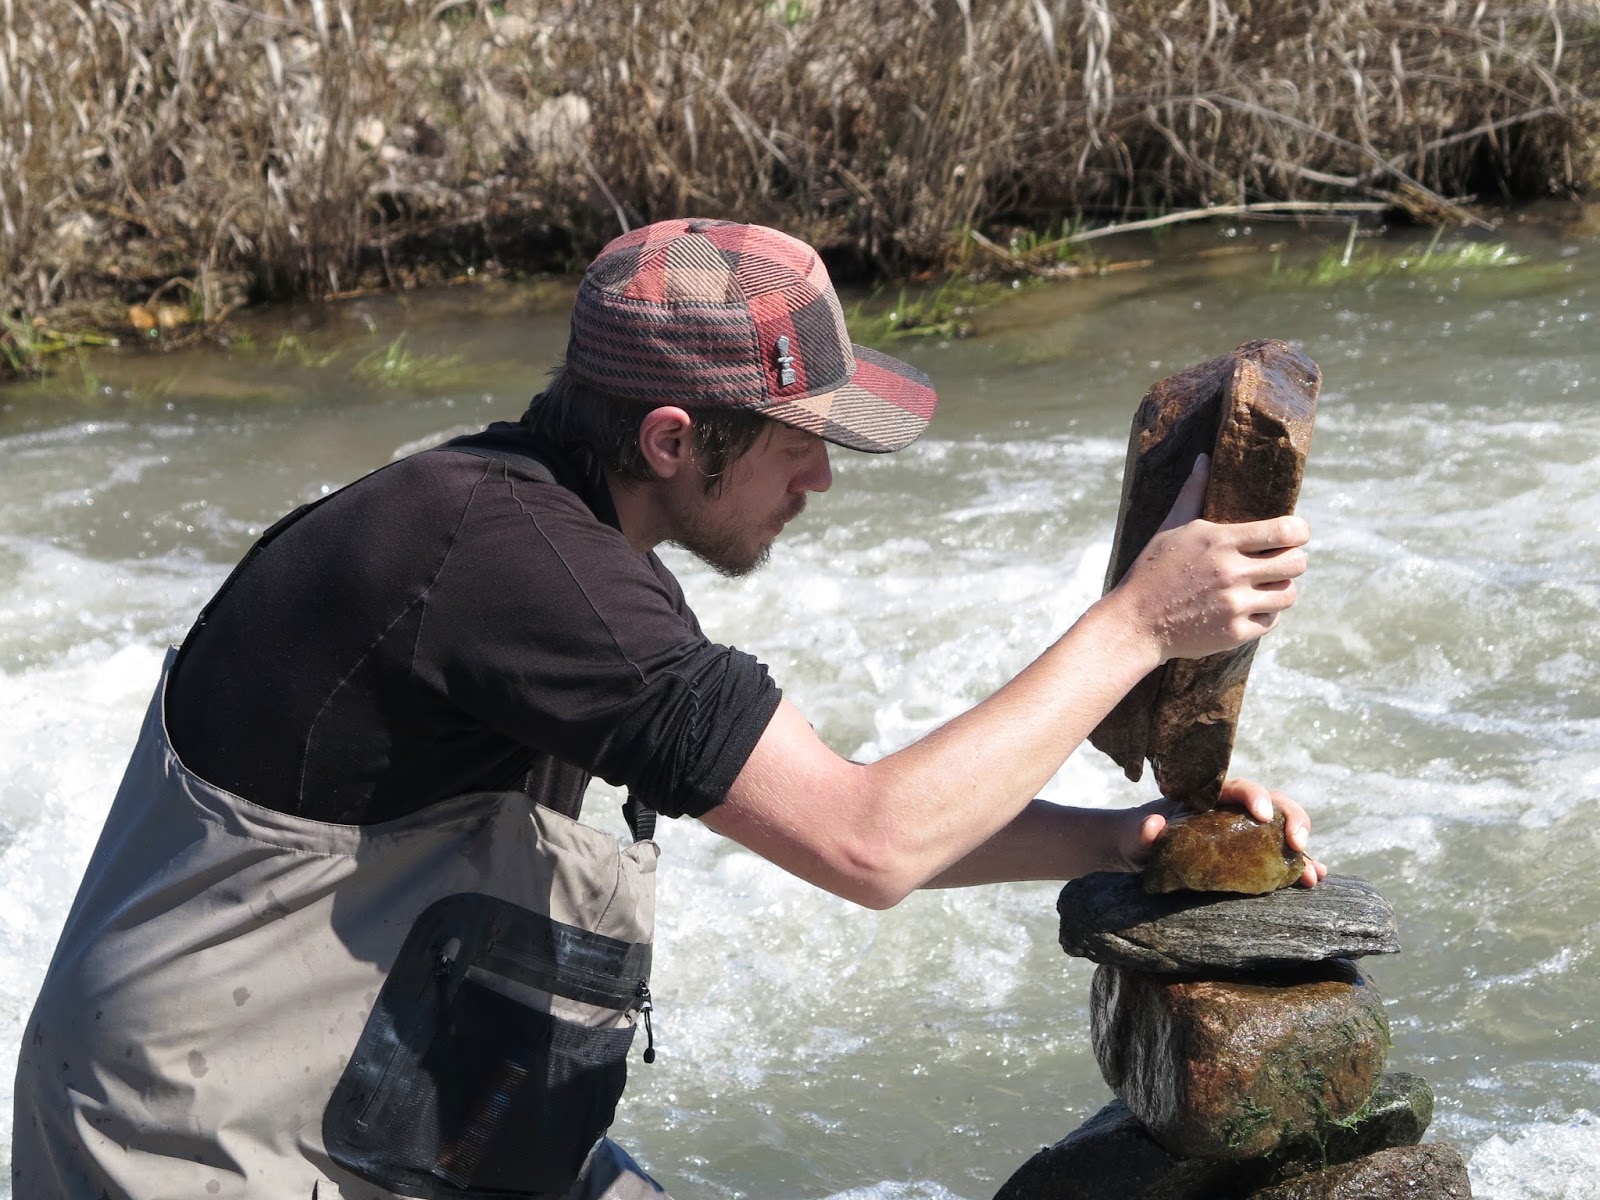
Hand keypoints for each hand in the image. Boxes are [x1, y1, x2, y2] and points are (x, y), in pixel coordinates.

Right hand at [1110, 455, 1310, 663]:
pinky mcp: (1235, 632)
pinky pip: (1272, 620)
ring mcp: (1235, 605)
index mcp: (1219, 541)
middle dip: (1293, 560)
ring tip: (1267, 585)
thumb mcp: (1170, 528)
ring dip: (1282, 588)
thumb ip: (1193, 493)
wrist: (1135, 622)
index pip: (1285, 531)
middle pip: (1296, 563)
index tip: (1295, 533)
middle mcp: (1232, 572)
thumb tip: (1203, 458)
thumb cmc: (1152, 571)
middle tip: (1280, 561)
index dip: (1299, 531)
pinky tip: (1250, 608)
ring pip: (1289, 593)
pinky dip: (1266, 614)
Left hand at [1114, 778, 1327, 887]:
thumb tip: (1154, 825)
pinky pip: (1279, 858)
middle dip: (1292, 819)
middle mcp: (1234, 810)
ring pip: (1283, 832)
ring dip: (1302, 851)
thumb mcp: (1136, 835)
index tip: (1263, 815)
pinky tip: (1314, 879)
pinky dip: (1299, 867)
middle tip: (1298, 844)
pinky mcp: (1250, 857)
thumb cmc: (1138, 836)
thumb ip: (1144, 831)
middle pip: (1274, 804)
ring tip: (1314, 874)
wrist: (1140, 853)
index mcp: (1210, 796)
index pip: (1239, 787)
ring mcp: (1245, 833)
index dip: (1256, 796)